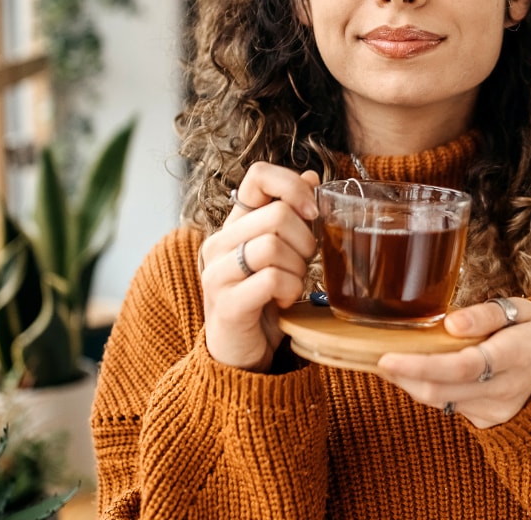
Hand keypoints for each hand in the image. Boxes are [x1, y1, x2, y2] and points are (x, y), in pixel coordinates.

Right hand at [200, 163, 319, 371]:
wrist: (241, 354)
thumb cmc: (265, 300)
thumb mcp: (283, 252)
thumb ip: (292, 216)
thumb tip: (310, 177)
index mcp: (235, 224)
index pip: (259, 176)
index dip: (293, 186)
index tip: (312, 213)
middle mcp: (219, 243)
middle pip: (277, 214)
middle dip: (305, 240)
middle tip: (303, 264)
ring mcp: (218, 273)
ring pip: (274, 245)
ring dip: (297, 269)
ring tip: (291, 284)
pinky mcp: (226, 303)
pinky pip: (272, 279)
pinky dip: (290, 290)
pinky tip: (284, 301)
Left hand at [376, 298, 530, 427]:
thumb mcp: (520, 309)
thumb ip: (485, 314)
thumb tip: (450, 323)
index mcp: (516, 355)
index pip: (462, 366)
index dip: (421, 365)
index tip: (387, 358)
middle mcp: (505, 389)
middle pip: (443, 389)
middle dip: (404, 377)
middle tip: (376, 358)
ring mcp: (497, 410)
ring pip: (441, 400)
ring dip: (411, 383)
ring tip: (390, 362)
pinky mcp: (488, 420)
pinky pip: (449, 406)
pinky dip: (429, 389)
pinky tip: (417, 373)